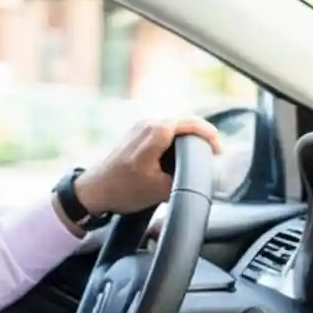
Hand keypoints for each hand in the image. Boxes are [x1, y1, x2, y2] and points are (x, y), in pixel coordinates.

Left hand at [74, 116, 221, 215]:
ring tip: (201, 154)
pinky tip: (182, 154)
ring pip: (175, 125)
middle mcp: (147, 124)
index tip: (219, 151)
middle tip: (214, 153)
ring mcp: (140, 126)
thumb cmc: (122, 190)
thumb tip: (202, 175)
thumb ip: (184, 178)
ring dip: (189, 136)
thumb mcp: (160, 189)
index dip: (209, 135)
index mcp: (154, 133)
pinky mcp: (136, 133)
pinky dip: (177, 139)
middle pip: (185, 121)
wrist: (93, 191)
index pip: (191, 124)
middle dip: (202, 135)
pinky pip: (164, 129)